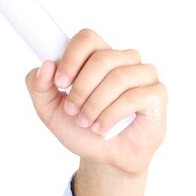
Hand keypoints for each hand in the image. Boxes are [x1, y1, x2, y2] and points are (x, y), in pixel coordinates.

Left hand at [25, 28, 165, 177]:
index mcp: (97, 57)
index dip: (71, 57)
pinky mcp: (156, 93)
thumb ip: (39, 88)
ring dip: (94, 105)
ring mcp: (143, 74)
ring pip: (118, 77)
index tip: (60, 83)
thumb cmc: (82, 128)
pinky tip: (101, 128)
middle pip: (102, 58)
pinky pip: (133, 96)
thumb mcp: (50, 111)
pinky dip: (110, 116)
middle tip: (72, 110)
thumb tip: (45, 65)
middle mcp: (123, 60)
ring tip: (86, 123)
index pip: (86, 38)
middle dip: (80, 89)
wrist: (104, 157)